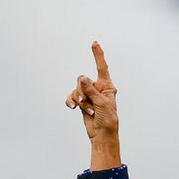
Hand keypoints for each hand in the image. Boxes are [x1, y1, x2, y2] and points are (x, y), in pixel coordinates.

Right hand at [66, 42, 119, 162]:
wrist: (102, 134)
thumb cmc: (107, 120)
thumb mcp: (101, 103)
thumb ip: (91, 89)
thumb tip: (82, 77)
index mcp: (106, 86)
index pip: (102, 68)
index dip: (98, 55)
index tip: (94, 43)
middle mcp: (97, 88)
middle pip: (83, 80)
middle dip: (83, 92)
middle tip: (88, 104)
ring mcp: (89, 95)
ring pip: (77, 89)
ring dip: (79, 100)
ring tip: (87, 110)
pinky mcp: (81, 102)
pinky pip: (72, 97)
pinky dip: (71, 101)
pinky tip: (72, 108)